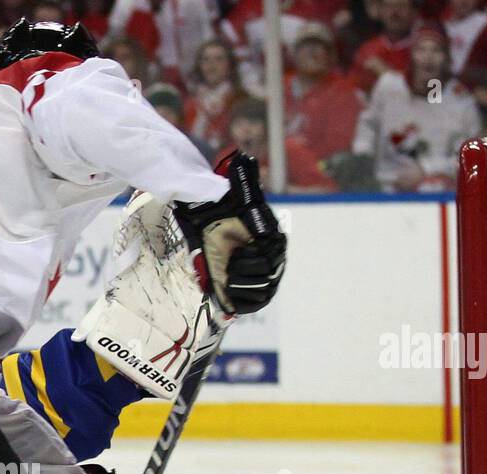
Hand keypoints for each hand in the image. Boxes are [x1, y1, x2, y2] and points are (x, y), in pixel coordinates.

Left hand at [176, 152, 286, 314]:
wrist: (210, 240)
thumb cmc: (222, 219)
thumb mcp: (232, 200)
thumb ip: (242, 181)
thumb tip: (243, 157)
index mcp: (274, 238)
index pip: (269, 254)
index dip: (250, 258)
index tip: (235, 254)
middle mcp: (276, 259)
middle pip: (265, 275)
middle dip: (243, 271)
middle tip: (229, 263)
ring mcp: (269, 279)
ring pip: (260, 290)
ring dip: (239, 283)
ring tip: (229, 273)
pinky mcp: (258, 296)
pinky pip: (253, 302)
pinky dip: (239, 298)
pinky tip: (230, 287)